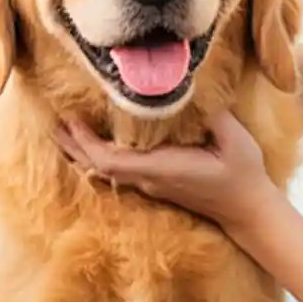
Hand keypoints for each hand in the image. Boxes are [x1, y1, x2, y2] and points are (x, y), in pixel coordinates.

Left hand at [53, 110, 276, 230]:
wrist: (248, 211)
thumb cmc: (243, 175)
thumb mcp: (236, 140)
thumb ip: (214, 115)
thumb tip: (195, 90)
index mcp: (163, 169)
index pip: (111, 162)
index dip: (86, 143)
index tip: (72, 121)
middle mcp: (150, 180)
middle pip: (98, 167)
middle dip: (74, 145)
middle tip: (55, 122)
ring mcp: (151, 185)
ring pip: (105, 172)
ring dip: (83, 152)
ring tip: (65, 132)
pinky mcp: (156, 186)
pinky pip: (117, 173)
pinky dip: (99, 158)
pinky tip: (94, 148)